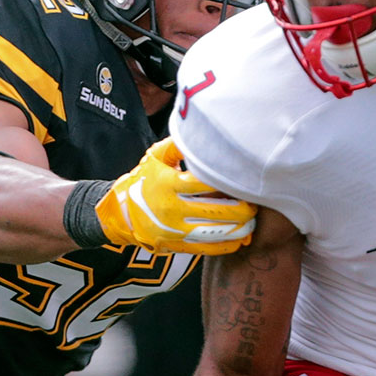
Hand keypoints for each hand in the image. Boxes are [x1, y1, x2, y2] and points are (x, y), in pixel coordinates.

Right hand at [97, 139, 255, 253]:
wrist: (120, 213)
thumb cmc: (143, 180)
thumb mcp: (155, 157)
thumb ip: (178, 144)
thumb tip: (201, 127)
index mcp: (168, 184)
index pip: (205, 183)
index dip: (228, 182)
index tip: (244, 180)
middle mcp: (171, 208)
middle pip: (215, 211)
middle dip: (241, 210)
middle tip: (256, 205)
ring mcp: (173, 230)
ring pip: (214, 233)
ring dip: (238, 230)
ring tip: (252, 223)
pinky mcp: (176, 245)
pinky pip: (206, 249)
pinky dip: (226, 246)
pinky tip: (241, 239)